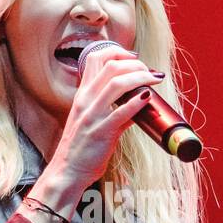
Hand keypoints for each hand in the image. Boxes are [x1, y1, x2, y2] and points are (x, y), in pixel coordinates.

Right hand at [48, 45, 161, 192]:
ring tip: (154, 81)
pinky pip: (122, 111)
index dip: (117, 51)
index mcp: (82, 95)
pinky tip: (148, 98)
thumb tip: (135, 104)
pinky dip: (138, 102)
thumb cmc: (81, 148)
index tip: (134, 58)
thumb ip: (111, 110)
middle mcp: (86, 100)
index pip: (95, 58)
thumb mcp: (92, 122)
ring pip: (118, 83)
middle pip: (111, 66)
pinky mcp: (102, 131)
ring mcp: (93, 115)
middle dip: (136, 64)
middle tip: (150, 72)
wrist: (67, 171)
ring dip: (140, 77)